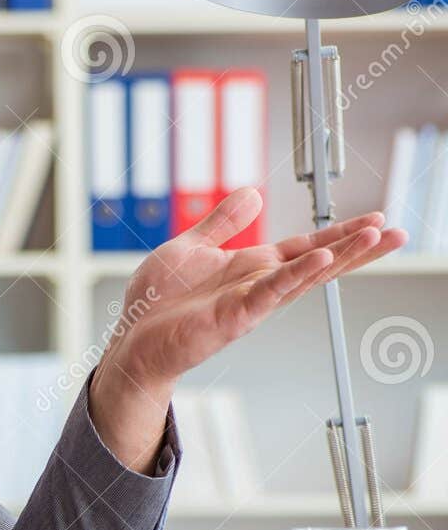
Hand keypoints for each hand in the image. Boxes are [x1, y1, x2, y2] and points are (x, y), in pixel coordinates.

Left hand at [86, 189, 406, 474]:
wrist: (133, 336)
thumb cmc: (159, 300)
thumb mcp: (191, 247)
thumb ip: (222, 222)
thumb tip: (253, 193)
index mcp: (252, 267)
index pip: (307, 247)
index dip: (341, 233)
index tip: (377, 218)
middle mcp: (259, 285)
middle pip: (319, 262)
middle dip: (358, 247)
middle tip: (397, 231)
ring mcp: (250, 302)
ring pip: (304, 276)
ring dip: (341, 257)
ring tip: (375, 238)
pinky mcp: (233, 317)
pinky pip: (270, 293)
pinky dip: (295, 276)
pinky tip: (323, 261)